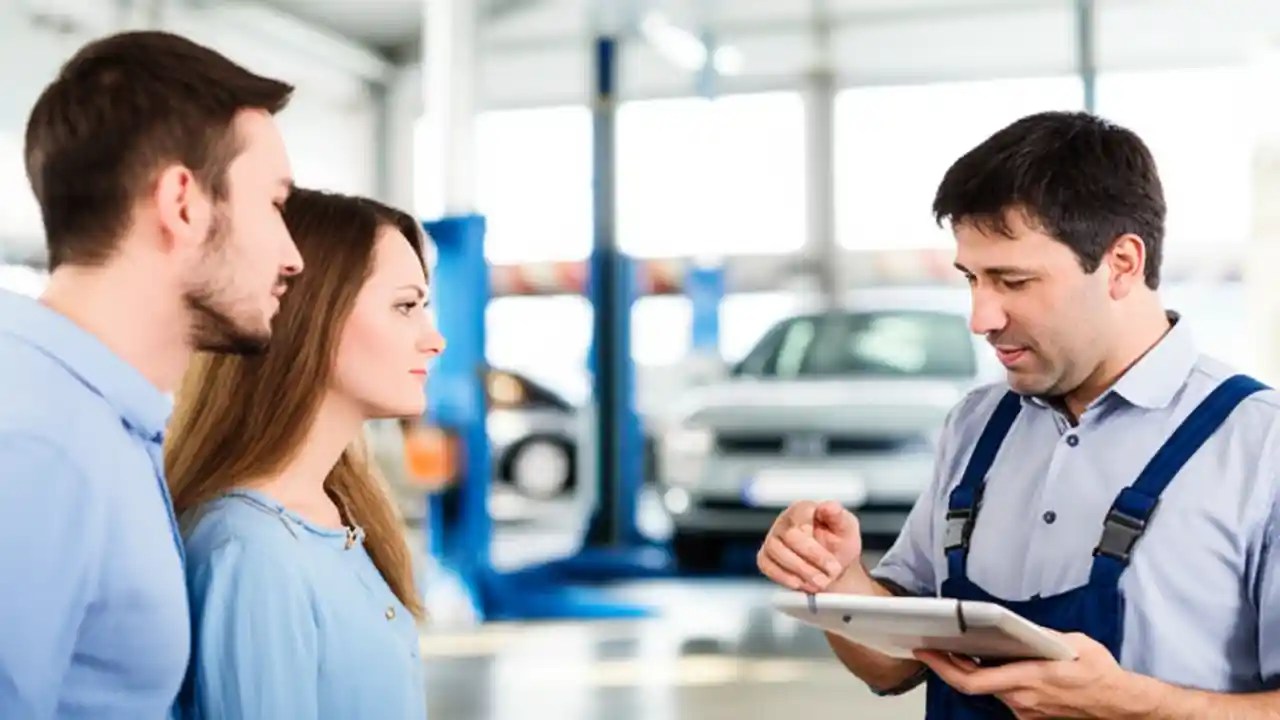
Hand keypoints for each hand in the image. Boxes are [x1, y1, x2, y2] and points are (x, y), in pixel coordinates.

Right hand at [757, 500, 863, 592]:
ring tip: (820, 582)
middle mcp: (784, 521)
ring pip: (777, 552)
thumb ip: (840, 517)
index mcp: (803, 509)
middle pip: (789, 537)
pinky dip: (785, 578)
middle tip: (831, 574)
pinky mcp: (765, 556)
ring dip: (800, 570)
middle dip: (812, 559)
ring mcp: (772, 539)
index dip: (817, 546)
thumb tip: (830, 506)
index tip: (833, 564)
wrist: (832, 567)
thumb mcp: (847, 529)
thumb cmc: (839, 544)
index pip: (802, 519)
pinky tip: (802, 583)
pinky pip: (767, 566)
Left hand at [914, 632, 1134, 718]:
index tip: (928, 652)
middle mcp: (1023, 698)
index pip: (975, 680)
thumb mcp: (1073, 643)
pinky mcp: (1031, 714)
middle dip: (947, 667)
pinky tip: (987, 663)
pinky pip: (1003, 695)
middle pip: (973, 685)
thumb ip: (1041, 636)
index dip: (945, 668)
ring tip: (954, 649)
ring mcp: (1025, 709)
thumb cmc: (1100, 673)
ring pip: (988, 690)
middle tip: (929, 649)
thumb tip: (1017, 627)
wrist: (1121, 705)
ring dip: (970, 672)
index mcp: (1031, 678)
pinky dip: (991, 679)